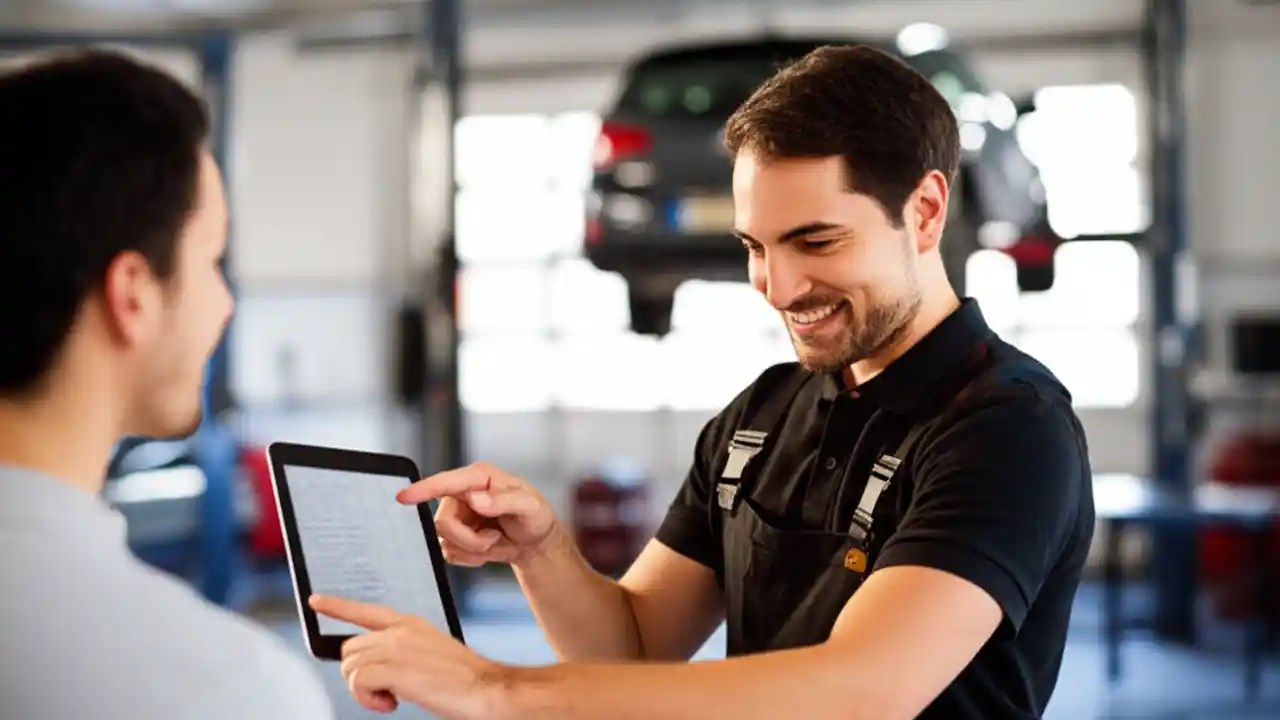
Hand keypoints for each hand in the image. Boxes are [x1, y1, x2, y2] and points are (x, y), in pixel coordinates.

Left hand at [309, 594, 506, 718]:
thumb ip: (401, 652)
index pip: (366, 610)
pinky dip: (368, 699)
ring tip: (392, 698)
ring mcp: (396, 647)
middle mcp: (400, 631)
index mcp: (410, 624)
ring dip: (364, 690)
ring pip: (351, 667)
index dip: (337, 606)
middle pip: (350, 648)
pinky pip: (358, 682)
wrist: (484, 688)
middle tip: (384, 692)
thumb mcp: (429, 654)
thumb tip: (374, 669)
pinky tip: (391, 704)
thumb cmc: (462, 679)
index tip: (315, 600)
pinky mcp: (393, 667)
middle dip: (357, 674)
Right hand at [398, 462, 559, 567]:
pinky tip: (487, 549)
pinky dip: (469, 558)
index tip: (403, 496)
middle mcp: (463, 494)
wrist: (535, 542)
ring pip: (445, 540)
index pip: (445, 482)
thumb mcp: (530, 506)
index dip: (424, 489)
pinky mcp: (454, 536)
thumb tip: (477, 499)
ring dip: (473, 548)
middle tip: (494, 537)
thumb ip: (506, 500)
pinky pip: (448, 553)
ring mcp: (456, 516)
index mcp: (479, 478)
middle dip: (470, 538)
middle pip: (443, 522)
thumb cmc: (535, 516)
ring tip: (494, 540)